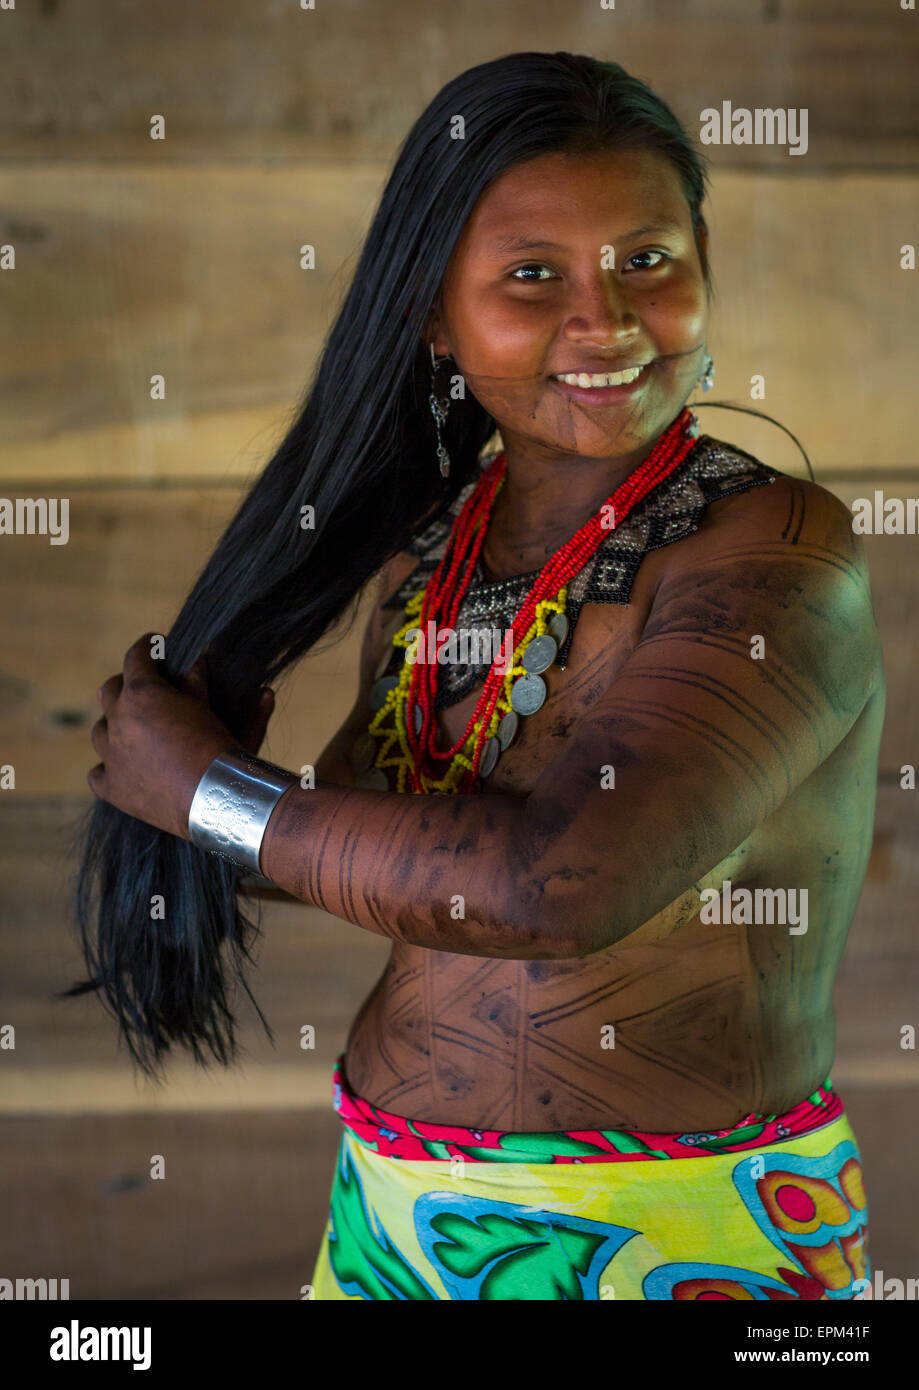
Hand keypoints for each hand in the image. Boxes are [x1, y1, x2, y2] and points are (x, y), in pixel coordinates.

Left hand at [88, 633, 274, 838]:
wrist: (217, 798)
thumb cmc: (221, 748)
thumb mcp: (215, 708)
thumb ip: (204, 681)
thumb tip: (204, 658)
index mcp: (143, 694)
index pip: (136, 657)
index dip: (147, 648)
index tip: (154, 645)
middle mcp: (119, 720)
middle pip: (109, 691)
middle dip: (126, 686)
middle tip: (144, 690)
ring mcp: (111, 755)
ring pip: (100, 731)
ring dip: (115, 726)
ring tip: (133, 732)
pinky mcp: (112, 788)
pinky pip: (97, 773)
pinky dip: (108, 768)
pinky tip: (121, 768)